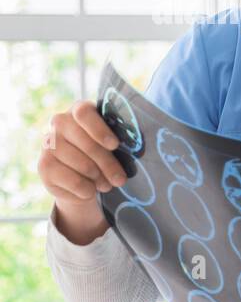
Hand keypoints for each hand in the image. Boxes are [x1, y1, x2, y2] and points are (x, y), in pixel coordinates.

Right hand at [36, 100, 126, 244]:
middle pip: (87, 143)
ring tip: (107, 184)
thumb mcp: (112, 146)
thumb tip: (136, 152)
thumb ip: (118, 142)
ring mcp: (48, 144)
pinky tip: (90, 190)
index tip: (115, 145)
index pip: (84, 113)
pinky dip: (86, 189)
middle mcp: (60, 123)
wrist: (79, 179)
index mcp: (79, 111)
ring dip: (99, 179)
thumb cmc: (103, 155)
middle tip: (120, 179)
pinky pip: (72, 181)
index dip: (99, 130)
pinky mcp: (44, 166)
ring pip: (82, 164)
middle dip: (108, 164)